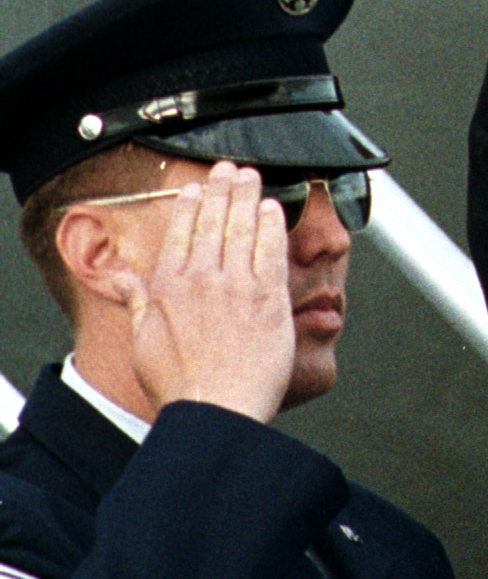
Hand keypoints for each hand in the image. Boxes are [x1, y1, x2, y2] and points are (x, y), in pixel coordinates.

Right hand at [113, 162, 294, 423]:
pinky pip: (271, 253)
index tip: (197, 186)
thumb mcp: (142, 341)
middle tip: (230, 168)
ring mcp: (237, 288)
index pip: (180, 233)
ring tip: (252, 177)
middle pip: (213, 222)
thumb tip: (121, 277)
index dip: (191, 204)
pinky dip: (272, 227)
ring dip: (247, 198)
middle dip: (222, 189)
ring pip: (242, 230)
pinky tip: (274, 209)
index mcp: (167, 287)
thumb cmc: (181, 386)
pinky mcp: (269, 301)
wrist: (215, 410)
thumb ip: (136, 301)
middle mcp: (201, 280)